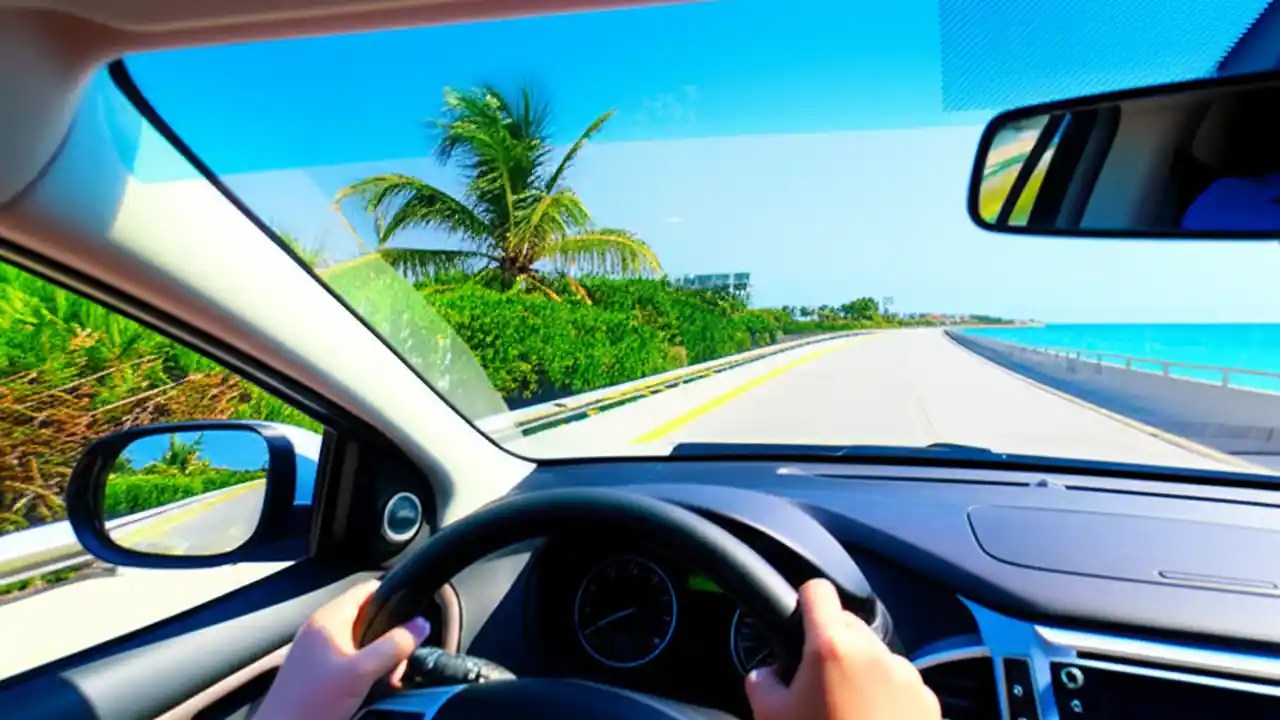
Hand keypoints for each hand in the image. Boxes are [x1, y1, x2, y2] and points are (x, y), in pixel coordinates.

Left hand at [256, 580, 430, 719]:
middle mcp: (322, 629)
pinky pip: (352, 661)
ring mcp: (318, 651)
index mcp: (328, 618)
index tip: (411, 621)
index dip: (393, 600)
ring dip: (380, 659)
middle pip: (370, 619)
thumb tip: (421, 625)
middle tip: (396, 664)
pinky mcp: (318, 671)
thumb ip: (394, 646)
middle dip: (390, 640)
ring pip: (363, 642)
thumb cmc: (310, 704)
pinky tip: (370, 690)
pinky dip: (366, 672)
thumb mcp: (361, 672)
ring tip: (384, 681)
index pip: (368, 590)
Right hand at [745, 579, 939, 719]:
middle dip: (831, 644)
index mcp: (832, 646)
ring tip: (848, 710)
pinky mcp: (928, 699)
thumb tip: (768, 674)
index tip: (799, 624)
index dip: (803, 603)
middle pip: (848, 624)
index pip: (817, 589)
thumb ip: (762, 682)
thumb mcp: (771, 717)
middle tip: (818, 683)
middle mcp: (874, 651)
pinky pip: (900, 682)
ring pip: (876, 654)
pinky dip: (886, 694)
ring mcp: (906, 674)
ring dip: (861, 670)